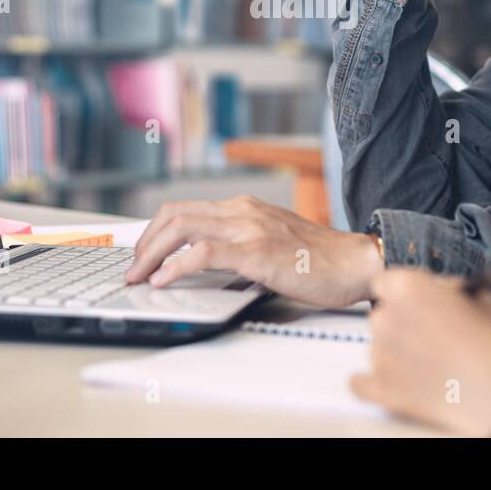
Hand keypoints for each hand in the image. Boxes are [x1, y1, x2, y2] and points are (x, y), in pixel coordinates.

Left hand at [124, 195, 384, 308]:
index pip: (184, 210)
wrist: (356, 262)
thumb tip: (204, 262)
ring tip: (140, 276)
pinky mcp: (256, 252)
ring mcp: (249, 228)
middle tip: (134, 268)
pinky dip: (176, 266)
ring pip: (182, 228)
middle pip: (174, 215)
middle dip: (145, 243)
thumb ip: (242, 244)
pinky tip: (164, 281)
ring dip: (152, 254)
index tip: (143, 255)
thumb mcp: (273, 241)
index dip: (155, 232)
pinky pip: (203, 254)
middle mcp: (242, 211)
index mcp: (245, 208)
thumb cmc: (321, 260)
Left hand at [351, 269, 490, 436]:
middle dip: (400, 326)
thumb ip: (447, 291)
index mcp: (408, 287)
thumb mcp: (478, 299)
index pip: (386, 283)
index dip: (402, 294)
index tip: (415, 304)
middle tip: (427, 339)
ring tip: (430, 367)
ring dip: (395, 355)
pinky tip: (397, 382)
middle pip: (381, 317)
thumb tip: (439, 292)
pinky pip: (360, 383)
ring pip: (377, 349)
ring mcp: (380, 354)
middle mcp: (387, 317)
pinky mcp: (380, 389)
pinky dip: (374, 383)